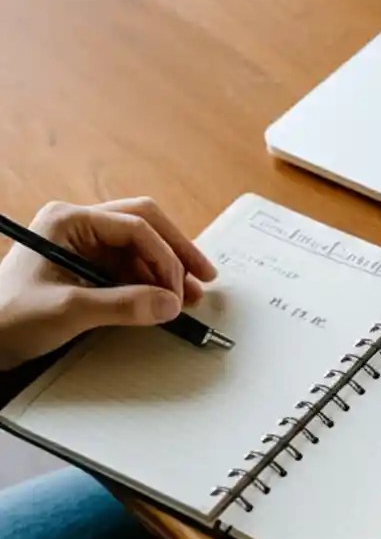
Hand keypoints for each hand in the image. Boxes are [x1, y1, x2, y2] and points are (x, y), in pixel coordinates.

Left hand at [0, 197, 216, 370]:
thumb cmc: (8, 317)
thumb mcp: (68, 310)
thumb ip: (122, 305)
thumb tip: (169, 303)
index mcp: (68, 221)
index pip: (134, 227)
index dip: (164, 256)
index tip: (177, 288)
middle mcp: (78, 226)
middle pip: (144, 226)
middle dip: (176, 252)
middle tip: (203, 276)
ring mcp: (84, 246)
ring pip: (141, 247)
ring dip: (168, 269)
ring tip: (190, 295)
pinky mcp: (88, 267)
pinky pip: (131, 266)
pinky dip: (153, 281)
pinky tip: (167, 298)